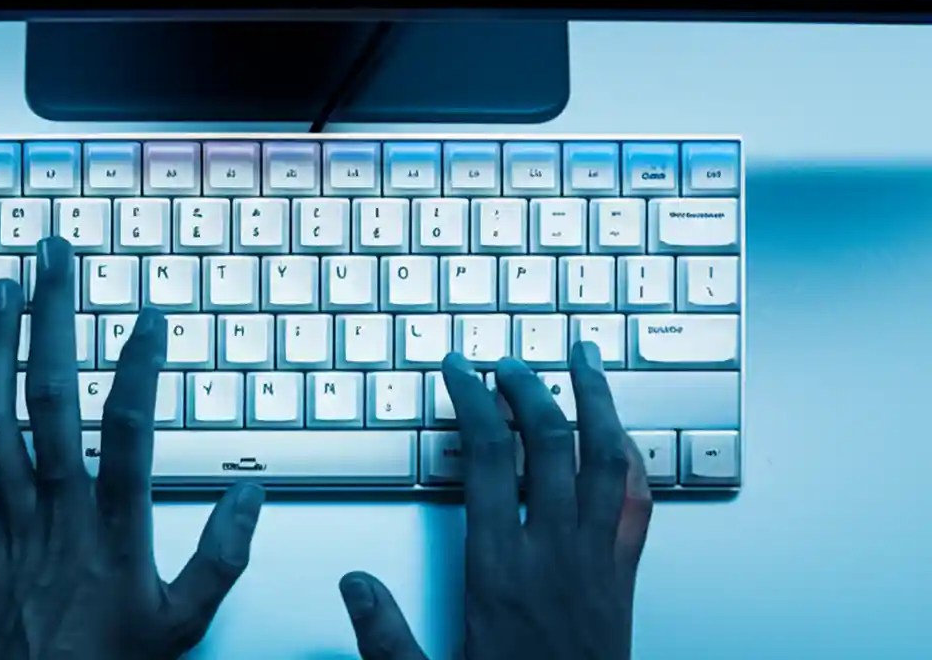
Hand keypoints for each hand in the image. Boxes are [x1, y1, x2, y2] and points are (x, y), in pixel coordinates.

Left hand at [0, 237, 265, 659]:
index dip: (138, 367)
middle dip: (52, 320)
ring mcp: (9, 520)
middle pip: (51, 398)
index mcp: (114, 530)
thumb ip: (223, 555)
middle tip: (53, 262)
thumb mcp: (186, 622)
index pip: (129, 430)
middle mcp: (57, 512)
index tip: (147, 318)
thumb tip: (251, 493)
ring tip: (1, 293)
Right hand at [338, 345, 652, 659]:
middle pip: (548, 444)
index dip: (473, 404)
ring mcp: (597, 561)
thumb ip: (387, 637)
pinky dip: (630, 457)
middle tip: (508, 359)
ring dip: (597, 402)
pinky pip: (637, 502)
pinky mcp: (624, 576)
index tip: (460, 372)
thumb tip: (355, 584)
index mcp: (499, 571)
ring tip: (585, 360)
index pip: (485, 461)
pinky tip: (623, 435)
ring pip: (607, 460)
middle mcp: (554, 554)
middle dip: (528, 388)